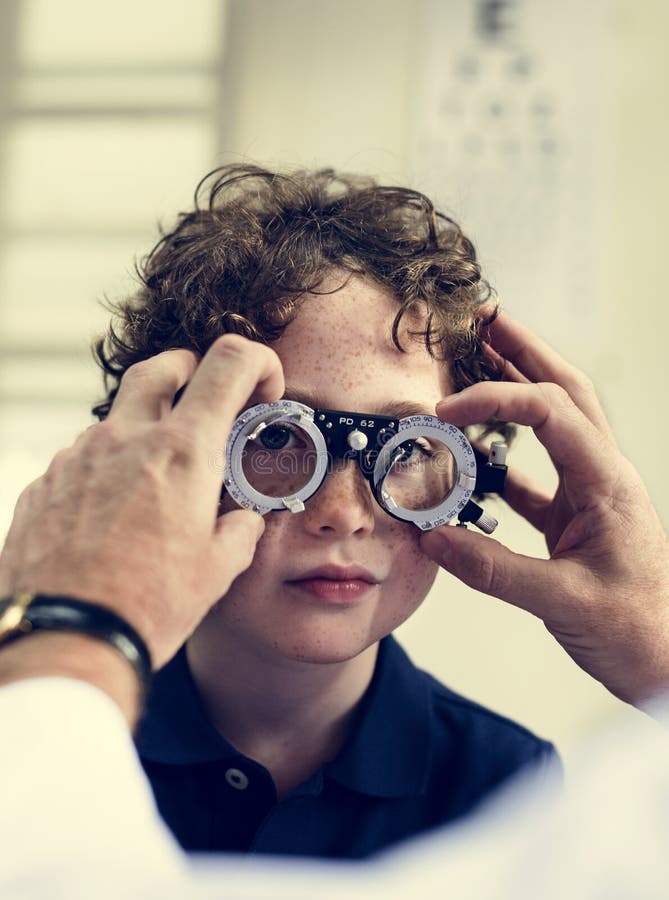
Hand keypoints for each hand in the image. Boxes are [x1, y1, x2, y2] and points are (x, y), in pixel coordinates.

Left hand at [0, 335, 283, 668]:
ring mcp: (78, 458)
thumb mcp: (218, 570)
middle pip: (160, 368)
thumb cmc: (147, 606)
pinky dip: (108, 469)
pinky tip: (115, 515)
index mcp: (182, 452)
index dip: (256, 361)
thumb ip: (240, 530)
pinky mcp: (46, 485)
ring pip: (118, 418)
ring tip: (158, 481)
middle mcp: (126, 440)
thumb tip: (244, 520)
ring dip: (145, 431)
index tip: (263, 385)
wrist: (68, 640)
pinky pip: (83, 459)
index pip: (227, 364)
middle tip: (206, 396)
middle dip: (191, 369)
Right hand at [420, 312, 668, 706]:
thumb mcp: (564, 601)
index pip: (551, 412)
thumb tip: (431, 537)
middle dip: (524, 350)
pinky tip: (474, 459)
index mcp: (607, 482)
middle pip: (565, 392)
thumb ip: (492, 569)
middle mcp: (602, 476)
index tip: (447, 408)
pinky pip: (534, 477)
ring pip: (553, 425)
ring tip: (478, 364)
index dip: (495, 399)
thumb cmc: (638, 632)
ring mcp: (589, 496)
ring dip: (516, 391)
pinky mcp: (574, 521)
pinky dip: (503, 460)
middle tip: (484, 319)